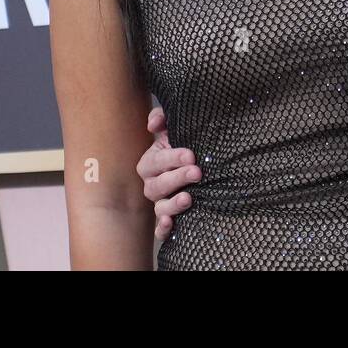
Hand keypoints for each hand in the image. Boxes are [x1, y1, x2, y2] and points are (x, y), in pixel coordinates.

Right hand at [136, 106, 199, 240]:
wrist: (195, 163)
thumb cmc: (181, 144)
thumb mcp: (172, 128)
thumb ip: (162, 118)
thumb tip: (153, 124)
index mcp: (151, 162)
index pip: (157, 161)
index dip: (172, 158)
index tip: (191, 155)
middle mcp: (152, 183)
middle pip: (158, 185)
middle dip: (177, 178)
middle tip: (197, 172)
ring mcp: (159, 202)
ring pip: (159, 207)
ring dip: (172, 204)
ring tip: (188, 198)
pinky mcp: (167, 218)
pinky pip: (160, 228)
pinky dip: (163, 228)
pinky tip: (171, 224)